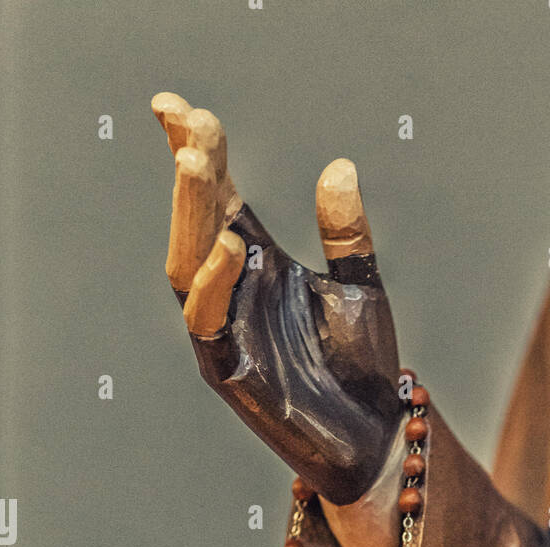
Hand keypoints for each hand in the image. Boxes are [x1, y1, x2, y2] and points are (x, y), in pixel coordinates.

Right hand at [152, 92, 401, 504]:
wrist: (376, 437)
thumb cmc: (363, 368)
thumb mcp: (360, 288)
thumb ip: (346, 234)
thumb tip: (339, 168)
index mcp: (257, 266)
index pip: (215, 199)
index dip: (193, 153)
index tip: (173, 106)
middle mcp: (232, 294)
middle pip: (195, 224)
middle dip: (191, 174)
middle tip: (192, 127)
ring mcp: (225, 332)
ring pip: (187, 266)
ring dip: (191, 215)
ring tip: (199, 161)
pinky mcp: (230, 372)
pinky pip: (208, 324)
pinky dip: (215, 283)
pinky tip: (231, 243)